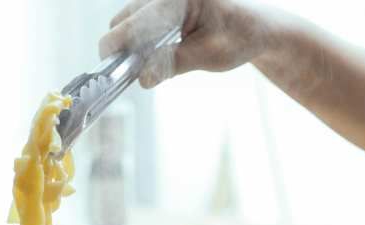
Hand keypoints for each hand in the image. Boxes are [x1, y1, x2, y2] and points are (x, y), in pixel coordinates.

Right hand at [99, 0, 280, 87]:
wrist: (256, 27)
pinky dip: (141, 41)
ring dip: (133, 45)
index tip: (107, 66)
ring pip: (129, 21)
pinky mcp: (161, 6)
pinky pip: (139, 23)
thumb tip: (143, 78)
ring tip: (146, 66)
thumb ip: (174, 63)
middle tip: (133, 73)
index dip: (118, 45)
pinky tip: (153, 57)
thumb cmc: (240, 37)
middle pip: (125, 19)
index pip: (138, 21)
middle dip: (124, 47)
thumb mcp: (211, 55)